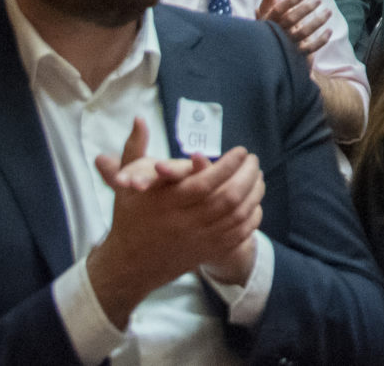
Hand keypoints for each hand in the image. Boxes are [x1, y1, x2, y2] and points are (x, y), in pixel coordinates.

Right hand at [87, 122, 265, 326]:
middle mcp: (183, 223)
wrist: (129, 265)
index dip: (228, 165)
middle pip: (227, 199)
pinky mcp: (206, 253)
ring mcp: (197, 240)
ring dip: (254, 194)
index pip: (205, 182)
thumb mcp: (125, 182)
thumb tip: (138, 117)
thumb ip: (134, 148)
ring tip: (258, 177)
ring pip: (236, 216)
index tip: (241, 151)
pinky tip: (254, 203)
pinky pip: (238, 235)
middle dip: (247, 176)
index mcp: (166, 203)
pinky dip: (251, 217)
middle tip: (254, 161)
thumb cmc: (129, 217)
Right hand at [252, 0, 335, 56]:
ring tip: (328, 11)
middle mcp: (277, 33)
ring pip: (303, 33)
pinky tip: (329, 30)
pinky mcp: (295, 55)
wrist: (266, 53)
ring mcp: (286, 45)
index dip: (292, 0)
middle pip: (292, 19)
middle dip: (307, 8)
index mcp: (268, 21)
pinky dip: (321, 40)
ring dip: (318, 21)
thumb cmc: (268, 25)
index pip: (279, 9)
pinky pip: (310, 48)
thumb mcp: (265, 10)